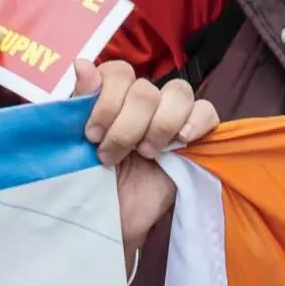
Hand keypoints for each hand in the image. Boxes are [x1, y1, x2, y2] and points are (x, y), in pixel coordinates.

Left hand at [74, 59, 216, 251]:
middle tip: (111, 156)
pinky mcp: (197, 136)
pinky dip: (196, 121)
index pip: (119, 72)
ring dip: (159, 126)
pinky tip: (182, 140)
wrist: (115, 222)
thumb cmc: (93, 181)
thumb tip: (81, 63)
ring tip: (146, 154)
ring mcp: (172, 116)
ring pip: (178, 92)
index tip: (92, 135)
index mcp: (114, 95)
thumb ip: (82, 102)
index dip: (106, 101)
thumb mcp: (77, 143)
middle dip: (125, 127)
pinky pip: (207, 110)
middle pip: (145, 89)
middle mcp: (143, 100)